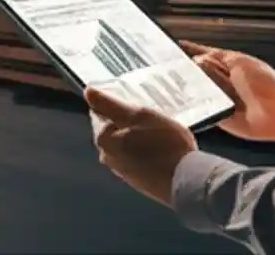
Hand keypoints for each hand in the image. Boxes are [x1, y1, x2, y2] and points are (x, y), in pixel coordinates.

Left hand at [84, 86, 196, 208]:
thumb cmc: (163, 143)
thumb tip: (88, 92)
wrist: (186, 181)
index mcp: (103, 140)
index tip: (138, 108)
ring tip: (160, 134)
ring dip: (139, 139)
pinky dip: (146, 153)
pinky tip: (162, 151)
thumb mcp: (138, 115)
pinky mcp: (139, 182)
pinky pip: (138, 160)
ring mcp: (123, 173)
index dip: (120, 108)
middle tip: (152, 120)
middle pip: (114, 132)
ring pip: (127, 146)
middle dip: (130, 124)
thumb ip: (111, 104)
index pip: (102, 115)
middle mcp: (108, 158)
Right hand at [178, 40, 274, 145]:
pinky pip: (201, 110)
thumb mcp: (238, 62)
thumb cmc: (264, 83)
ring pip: (198, 90)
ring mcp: (221, 99)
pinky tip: (179, 102)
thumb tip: (196, 59)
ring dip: (189, 87)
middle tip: (166, 67)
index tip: (174, 47)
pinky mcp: (218, 117)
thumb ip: (215, 59)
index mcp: (231, 65)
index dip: (191, 51)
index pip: (206, 55)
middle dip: (185, 70)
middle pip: (199, 72)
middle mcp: (225, 81)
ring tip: (172, 82)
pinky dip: (193, 106)